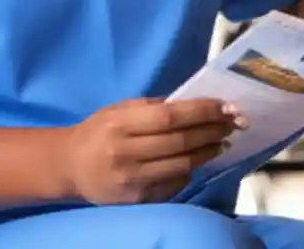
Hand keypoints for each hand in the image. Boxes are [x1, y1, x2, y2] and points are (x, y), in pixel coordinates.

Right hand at [59, 97, 246, 204]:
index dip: (202, 111)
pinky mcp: (136, 199)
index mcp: (120, 124)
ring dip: (208, 152)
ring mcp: (131, 180)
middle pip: (180, 142)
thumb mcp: (119, 109)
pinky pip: (173, 184)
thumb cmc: (99, 131)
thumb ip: (154, 106)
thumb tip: (197, 104)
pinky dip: (190, 171)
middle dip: (212, 130)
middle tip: (234, 123)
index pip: (170, 117)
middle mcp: (125, 153)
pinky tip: (200, 160)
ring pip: (181, 165)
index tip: (226, 106)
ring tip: (223, 141)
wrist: (69, 166)